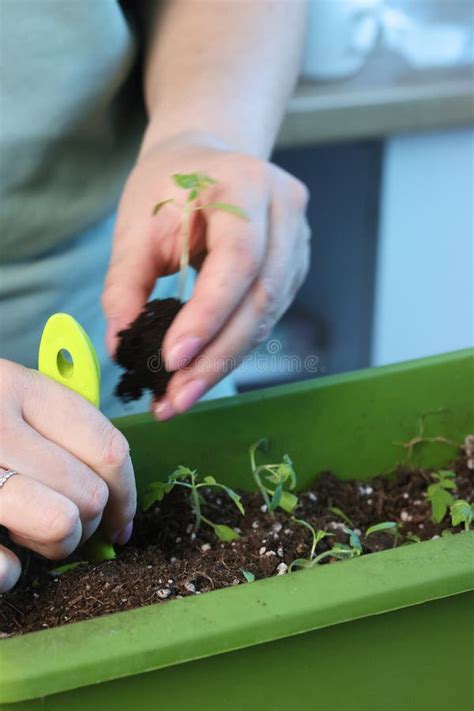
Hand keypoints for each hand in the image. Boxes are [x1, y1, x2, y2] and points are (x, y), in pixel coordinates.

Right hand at [0, 360, 135, 591]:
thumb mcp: (4, 397)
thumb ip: (54, 429)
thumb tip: (111, 498)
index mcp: (19, 388)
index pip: (107, 447)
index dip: (126, 494)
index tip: (121, 522)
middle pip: (89, 492)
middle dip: (87, 522)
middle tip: (64, 525)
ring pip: (60, 525)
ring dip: (55, 543)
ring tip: (33, 536)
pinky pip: (4, 567)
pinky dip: (9, 573)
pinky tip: (2, 559)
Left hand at [102, 132, 309, 418]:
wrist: (206, 162)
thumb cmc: (168, 185)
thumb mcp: (136, 223)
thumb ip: (125, 283)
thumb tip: (122, 346)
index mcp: (247, 185)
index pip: (238, 259)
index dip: (209, 314)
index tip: (172, 360)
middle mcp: (285, 212)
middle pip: (261, 298)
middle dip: (216, 356)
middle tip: (175, 398)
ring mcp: (297, 242)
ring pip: (267, 316)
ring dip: (224, 362)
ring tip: (181, 396)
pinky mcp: (293, 269)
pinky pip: (266, 317)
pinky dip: (232, 348)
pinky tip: (201, 372)